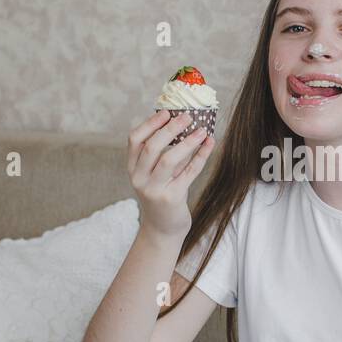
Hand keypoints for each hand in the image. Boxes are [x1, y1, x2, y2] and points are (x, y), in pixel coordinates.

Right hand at [127, 110, 214, 239]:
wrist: (162, 229)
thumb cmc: (162, 195)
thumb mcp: (155, 174)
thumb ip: (162, 154)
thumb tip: (182, 124)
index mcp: (133, 168)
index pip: (134, 140)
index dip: (150, 123)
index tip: (166, 111)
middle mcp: (139, 179)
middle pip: (151, 147)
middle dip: (169, 129)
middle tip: (187, 116)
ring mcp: (154, 190)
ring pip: (168, 160)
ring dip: (187, 142)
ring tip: (202, 130)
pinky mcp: (171, 199)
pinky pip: (188, 173)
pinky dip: (200, 157)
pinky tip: (209, 145)